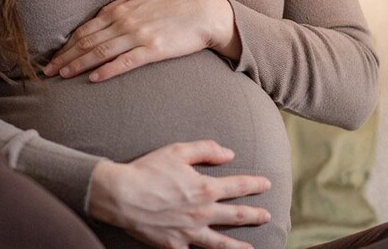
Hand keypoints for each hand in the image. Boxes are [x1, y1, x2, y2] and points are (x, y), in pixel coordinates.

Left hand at [42, 0, 238, 81]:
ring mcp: (139, 35)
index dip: (66, 45)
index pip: (85, 29)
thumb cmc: (172, 7)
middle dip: (65, 56)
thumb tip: (100, 16)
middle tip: (48, 71)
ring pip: (101, 52)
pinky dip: (107, 70)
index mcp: (120, 9)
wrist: (202, 13)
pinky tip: (94, 78)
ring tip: (63, 75)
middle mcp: (125, 21)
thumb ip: (119, 7)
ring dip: (79, 64)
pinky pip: (125, 62)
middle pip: (87, 41)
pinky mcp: (153, 49)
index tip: (53, 58)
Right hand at [88, 140, 271, 248]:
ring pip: (221, 243)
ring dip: (239, 246)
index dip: (255, 185)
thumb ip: (206, 149)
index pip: (239, 186)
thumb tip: (229, 153)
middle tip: (267, 216)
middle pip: (237, 216)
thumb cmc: (147, 170)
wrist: (120, 195)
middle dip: (255, 215)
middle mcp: (202, 213)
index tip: (266, 185)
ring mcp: (189, 232)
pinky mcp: (174, 245)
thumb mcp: (177, 151)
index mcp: (205, 188)